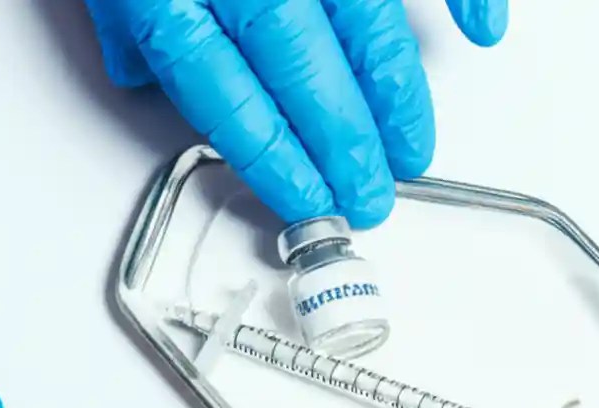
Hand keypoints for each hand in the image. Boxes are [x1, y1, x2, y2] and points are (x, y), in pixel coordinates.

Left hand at [84, 0, 507, 227]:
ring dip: (397, 92)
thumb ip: (120, 9)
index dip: (273, 155)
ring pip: (368, 21)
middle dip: (346, 146)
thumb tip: (144, 73)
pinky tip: (479, 31)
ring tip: (413, 149)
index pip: (227, 90)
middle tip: (372, 196)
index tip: (305, 197)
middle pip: (304, 71)